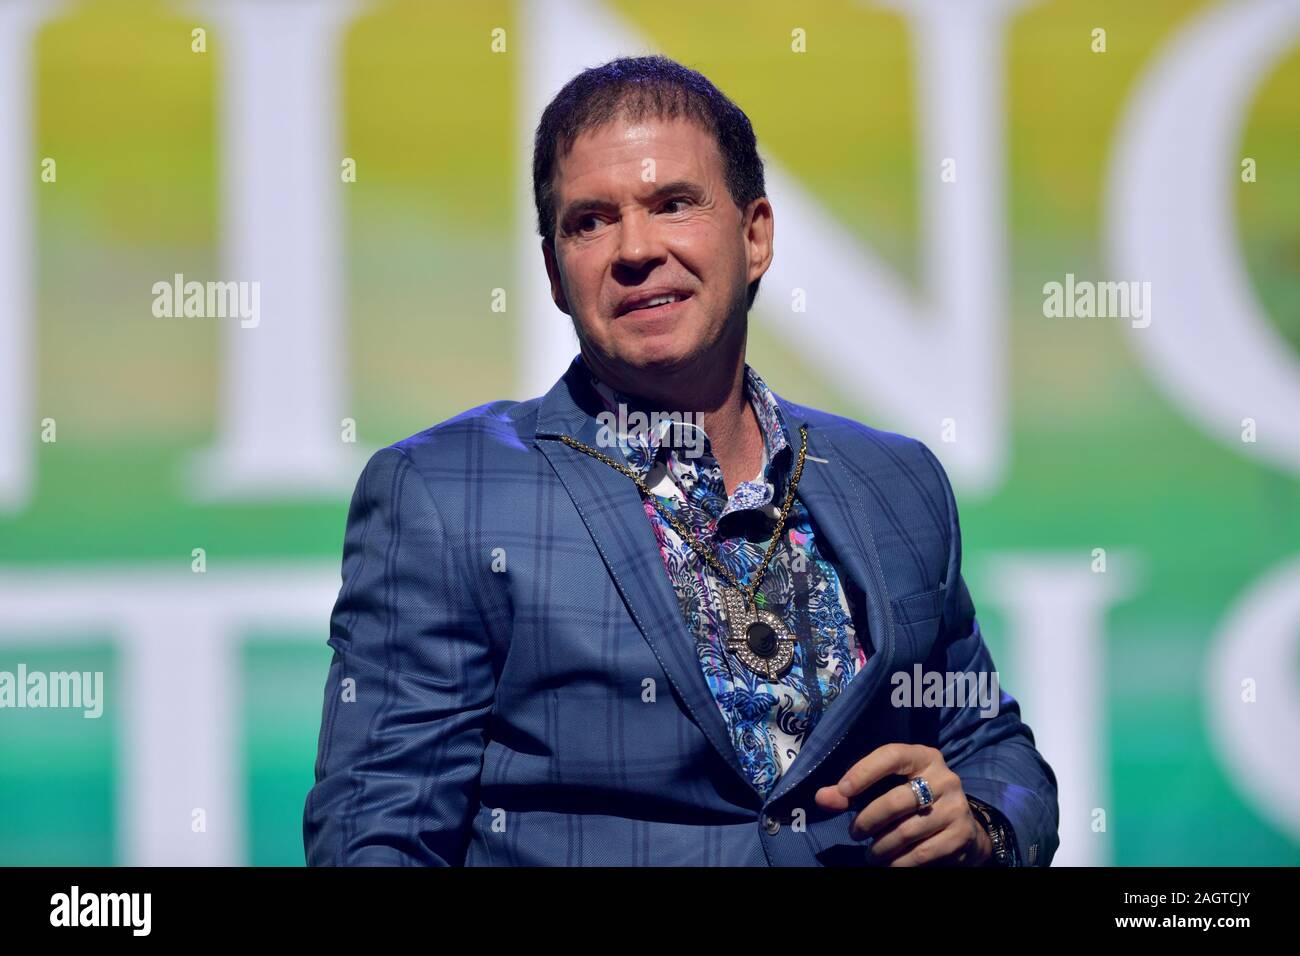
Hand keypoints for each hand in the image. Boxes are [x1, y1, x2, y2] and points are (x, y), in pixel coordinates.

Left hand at [814, 743, 992, 866]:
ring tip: (870, 853)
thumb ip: (852, 792)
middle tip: (854, 833)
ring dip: (882, 846)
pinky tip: (889, 863)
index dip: (864, 771)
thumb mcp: (886, 789)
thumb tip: (822, 798)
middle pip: (897, 800)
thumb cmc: (913, 802)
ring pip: (908, 830)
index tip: (842, 790)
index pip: (892, 755)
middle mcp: (945, 777)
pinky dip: (900, 861)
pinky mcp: (961, 834)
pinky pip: (923, 852)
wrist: (962, 828)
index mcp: (924, 756)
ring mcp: (956, 806)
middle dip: (869, 820)